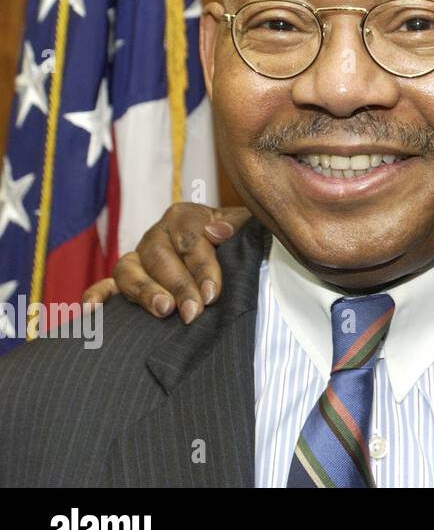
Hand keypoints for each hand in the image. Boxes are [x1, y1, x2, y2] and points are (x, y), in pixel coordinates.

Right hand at [81, 204, 249, 323]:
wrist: (230, 250)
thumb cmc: (237, 240)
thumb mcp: (245, 226)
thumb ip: (236, 225)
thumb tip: (218, 231)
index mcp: (185, 217)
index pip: (190, 240)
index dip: (202, 268)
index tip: (212, 294)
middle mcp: (157, 234)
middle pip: (160, 258)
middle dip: (178, 287)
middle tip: (193, 312)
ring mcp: (139, 257)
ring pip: (130, 270)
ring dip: (144, 291)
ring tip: (163, 311)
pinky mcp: (126, 279)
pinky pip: (106, 285)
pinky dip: (97, 295)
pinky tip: (91, 310)